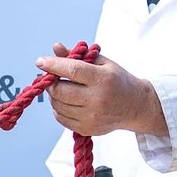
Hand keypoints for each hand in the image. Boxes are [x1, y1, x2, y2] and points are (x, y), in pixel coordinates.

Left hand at [38, 44, 168, 138]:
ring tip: (62, 88)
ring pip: (57, 106)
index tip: (40, 62)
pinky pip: (61, 118)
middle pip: (60, 91)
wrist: (135, 106)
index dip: (53, 65)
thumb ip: (77, 56)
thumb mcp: (102, 63)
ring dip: (54, 95)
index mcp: (103, 79)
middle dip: (51, 83)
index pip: (72, 70)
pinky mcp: (86, 129)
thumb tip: (55, 47)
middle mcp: (97, 99)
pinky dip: (58, 108)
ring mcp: (91, 117)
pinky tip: (67, 101)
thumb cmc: (117, 81)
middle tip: (52, 77)